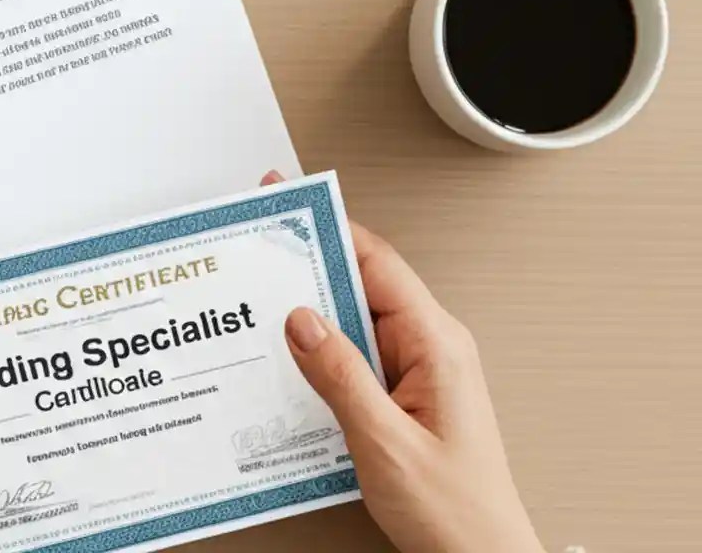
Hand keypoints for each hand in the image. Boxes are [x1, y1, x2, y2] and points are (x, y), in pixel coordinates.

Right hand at [261, 171, 543, 552]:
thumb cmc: (454, 509)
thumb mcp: (385, 441)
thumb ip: (341, 376)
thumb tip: (302, 319)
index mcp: (437, 343)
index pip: (377, 264)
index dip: (330, 229)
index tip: (289, 205)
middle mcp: (429, 347)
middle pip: (361, 284)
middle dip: (308, 265)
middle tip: (258, 249)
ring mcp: (415, 370)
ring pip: (353, 323)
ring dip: (310, 315)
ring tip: (260, 305)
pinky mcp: (401, 394)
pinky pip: (354, 357)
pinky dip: (320, 353)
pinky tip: (289, 362)